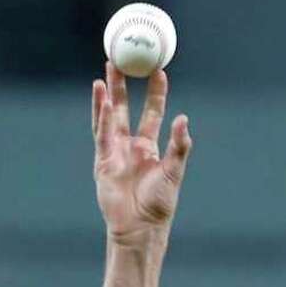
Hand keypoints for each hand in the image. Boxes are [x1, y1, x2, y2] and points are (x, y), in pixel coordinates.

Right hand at [91, 63, 191, 244]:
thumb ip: (179, 146)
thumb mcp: (173, 172)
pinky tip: (102, 96)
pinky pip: (102, 133)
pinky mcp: (102, 161)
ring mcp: (114, 152)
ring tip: (107, 70)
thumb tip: (183, 119)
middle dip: (124, 84)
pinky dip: (101, 114)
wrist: (139, 227)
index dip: (155, 93)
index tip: (158, 71)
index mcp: (149, 148)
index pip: (152, 112)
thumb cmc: (159, 205)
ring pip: (110, 116)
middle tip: (124, 59)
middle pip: (125, 108)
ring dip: (108, 94)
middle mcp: (130, 146)